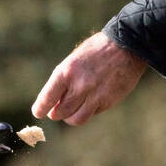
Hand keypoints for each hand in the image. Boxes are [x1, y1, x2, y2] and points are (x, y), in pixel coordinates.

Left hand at [31, 31, 146, 124]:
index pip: (47, 98)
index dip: (40, 108)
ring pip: (75, 119)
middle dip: (57, 113)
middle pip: (60, 113)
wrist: (127, 46)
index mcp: (66, 72)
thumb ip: (64, 80)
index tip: (38, 113)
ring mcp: (94, 95)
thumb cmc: (97, 51)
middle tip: (57, 110)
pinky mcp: (107, 101)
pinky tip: (90, 101)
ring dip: (71, 117)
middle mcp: (79, 86)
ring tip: (72, 111)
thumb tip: (54, 102)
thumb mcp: (74, 60)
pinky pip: (92, 114)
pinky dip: (87, 111)